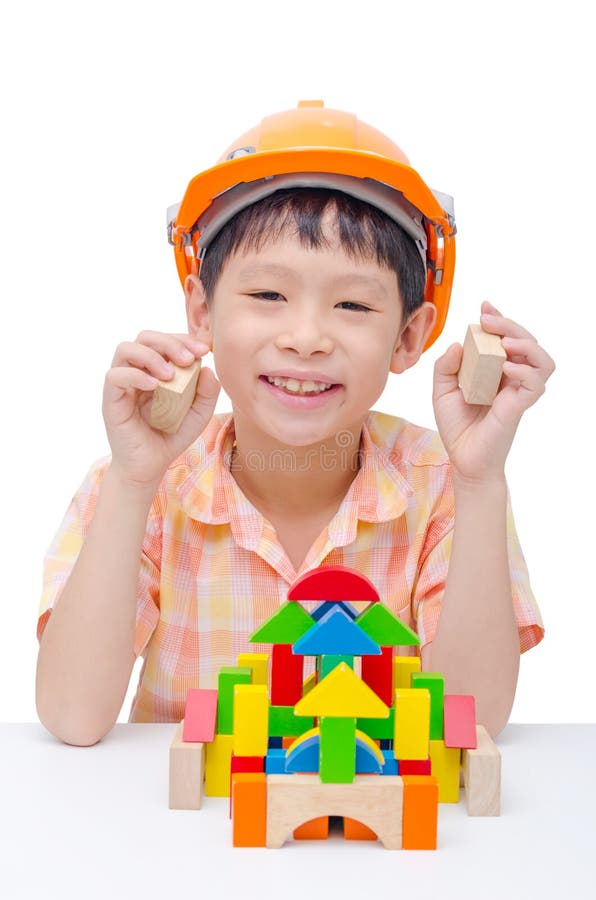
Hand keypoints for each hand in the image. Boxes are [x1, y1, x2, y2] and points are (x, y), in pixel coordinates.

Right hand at [102, 331, 220, 490]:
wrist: (150, 466)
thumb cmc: (171, 437)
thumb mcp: (198, 415)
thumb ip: (207, 393)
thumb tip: (207, 368)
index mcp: (157, 369)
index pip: (165, 341)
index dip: (184, 339)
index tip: (205, 350)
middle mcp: (137, 371)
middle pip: (145, 337)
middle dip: (169, 342)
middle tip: (188, 359)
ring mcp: (123, 384)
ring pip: (126, 349)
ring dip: (151, 356)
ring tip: (170, 375)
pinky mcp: (111, 400)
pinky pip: (115, 376)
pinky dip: (135, 376)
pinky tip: (155, 386)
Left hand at [432, 301, 554, 483]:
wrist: (463, 458)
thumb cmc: (457, 425)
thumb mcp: (441, 390)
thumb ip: (445, 366)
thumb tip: (457, 344)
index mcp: (494, 368)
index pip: (505, 337)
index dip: (500, 319)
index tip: (485, 307)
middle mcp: (510, 376)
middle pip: (526, 341)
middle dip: (510, 324)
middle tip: (489, 319)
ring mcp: (518, 391)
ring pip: (541, 360)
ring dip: (526, 344)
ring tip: (505, 342)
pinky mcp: (520, 406)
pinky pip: (535, 384)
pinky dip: (525, 371)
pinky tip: (506, 368)